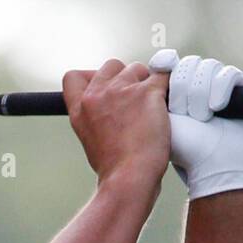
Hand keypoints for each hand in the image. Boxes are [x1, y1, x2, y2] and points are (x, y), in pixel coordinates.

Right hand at [63, 58, 170, 193]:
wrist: (129, 178)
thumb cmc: (114, 166)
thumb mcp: (90, 139)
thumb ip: (95, 116)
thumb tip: (110, 106)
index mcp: (79, 109)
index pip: (74, 77)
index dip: (92, 77)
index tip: (105, 89)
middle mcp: (97, 95)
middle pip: (111, 65)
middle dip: (125, 77)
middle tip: (134, 102)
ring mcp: (122, 91)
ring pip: (138, 69)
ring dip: (147, 83)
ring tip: (151, 110)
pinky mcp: (147, 92)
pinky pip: (163, 75)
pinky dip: (168, 86)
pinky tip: (168, 103)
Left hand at [147, 49, 242, 199]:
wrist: (217, 167)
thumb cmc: (185, 150)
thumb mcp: (160, 119)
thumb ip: (152, 93)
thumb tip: (153, 64)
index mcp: (176, 94)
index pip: (171, 67)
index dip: (167, 70)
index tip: (161, 74)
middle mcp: (198, 89)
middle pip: (188, 64)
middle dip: (183, 89)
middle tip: (185, 114)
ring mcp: (219, 88)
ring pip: (207, 67)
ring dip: (201, 92)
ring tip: (202, 118)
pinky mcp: (241, 90)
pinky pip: (229, 73)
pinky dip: (221, 88)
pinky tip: (217, 107)